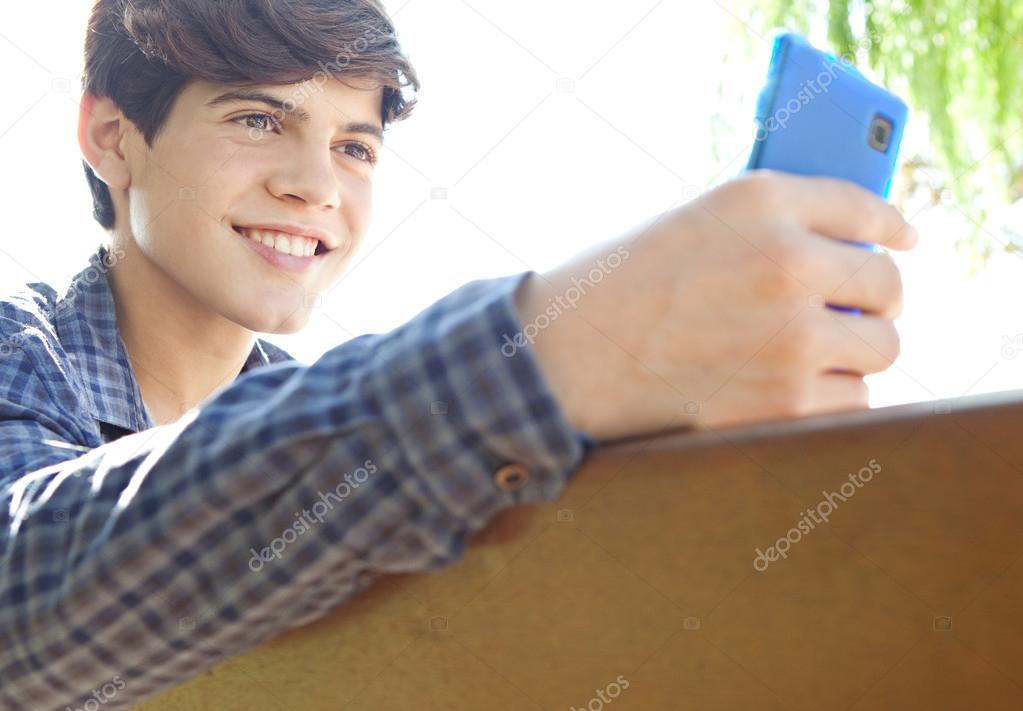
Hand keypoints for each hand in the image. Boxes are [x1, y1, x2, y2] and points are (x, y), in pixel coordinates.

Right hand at [513, 170, 918, 440]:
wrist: (560, 360)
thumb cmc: (615, 289)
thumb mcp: (690, 224)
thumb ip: (767, 224)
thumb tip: (845, 249)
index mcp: (758, 201)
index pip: (864, 206)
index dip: (891, 225)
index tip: (904, 238)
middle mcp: (786, 261)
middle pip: (888, 285)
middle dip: (875, 300)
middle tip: (857, 310)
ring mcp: (791, 335)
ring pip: (880, 348)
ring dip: (854, 351)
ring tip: (814, 354)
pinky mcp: (784, 403)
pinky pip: (853, 401)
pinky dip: (831, 398)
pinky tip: (793, 389)